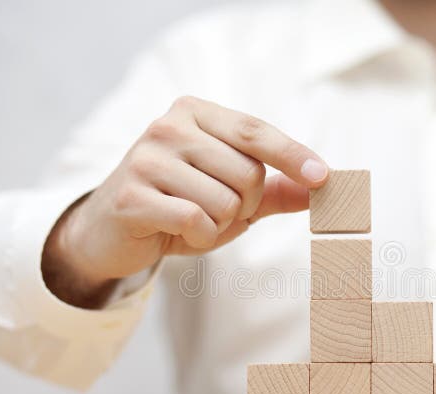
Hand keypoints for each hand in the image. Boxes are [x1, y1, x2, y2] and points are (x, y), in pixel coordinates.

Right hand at [41, 96, 327, 307]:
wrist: (112, 232)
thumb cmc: (178, 206)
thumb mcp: (231, 195)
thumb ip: (275, 189)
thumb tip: (322, 187)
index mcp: (194, 113)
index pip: (256, 131)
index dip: (293, 155)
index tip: (323, 177)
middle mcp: (168, 126)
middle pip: (248, 173)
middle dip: (245, 204)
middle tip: (215, 208)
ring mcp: (147, 159)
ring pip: (225, 201)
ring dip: (221, 224)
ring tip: (193, 219)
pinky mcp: (133, 195)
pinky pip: (197, 221)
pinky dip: (201, 238)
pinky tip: (178, 232)